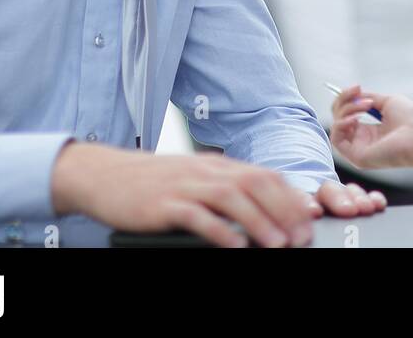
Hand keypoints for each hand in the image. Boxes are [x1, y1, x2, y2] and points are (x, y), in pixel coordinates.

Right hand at [50, 142, 381, 247]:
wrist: (103, 174)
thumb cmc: (152, 182)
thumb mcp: (195, 178)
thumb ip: (226, 188)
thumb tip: (262, 207)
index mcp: (218, 164)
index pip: (265, 175)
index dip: (291, 196)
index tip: (309, 218)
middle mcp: (206, 170)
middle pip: (255, 184)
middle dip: (284, 211)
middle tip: (301, 236)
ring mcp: (185, 185)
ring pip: (232, 198)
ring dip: (260, 222)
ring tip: (278, 244)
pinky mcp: (163, 204)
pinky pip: (196, 216)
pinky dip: (219, 231)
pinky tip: (234, 247)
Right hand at [330, 85, 412, 169]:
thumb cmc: (411, 120)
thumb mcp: (387, 102)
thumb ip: (368, 99)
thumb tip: (354, 94)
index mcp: (371, 131)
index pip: (347, 114)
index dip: (347, 99)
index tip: (357, 87)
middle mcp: (362, 141)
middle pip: (339, 118)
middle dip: (343, 100)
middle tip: (357, 91)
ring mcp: (359, 149)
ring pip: (337, 126)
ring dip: (346, 110)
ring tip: (365, 106)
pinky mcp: (356, 157)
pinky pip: (336, 140)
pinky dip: (341, 125)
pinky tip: (356, 118)